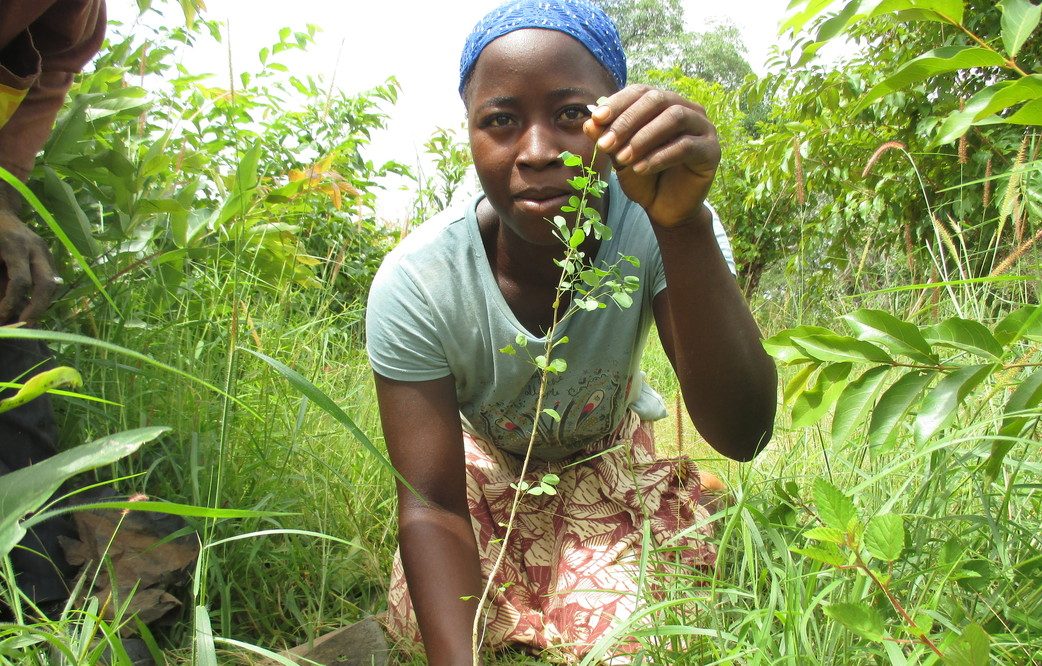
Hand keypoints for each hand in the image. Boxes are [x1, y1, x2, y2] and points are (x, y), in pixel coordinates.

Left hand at [0, 208, 57, 323]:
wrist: (1, 211)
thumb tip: (1, 310)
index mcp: (15, 246)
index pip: (20, 281)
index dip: (11, 302)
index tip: (2, 317)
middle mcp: (36, 248)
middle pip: (46, 284)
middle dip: (37, 308)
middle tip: (25, 325)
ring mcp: (46, 251)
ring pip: (53, 284)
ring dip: (42, 304)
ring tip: (29, 320)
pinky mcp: (49, 256)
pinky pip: (51, 280)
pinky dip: (43, 295)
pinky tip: (32, 305)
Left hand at [583, 85, 719, 227]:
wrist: (665, 208)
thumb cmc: (644, 177)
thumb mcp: (620, 156)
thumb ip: (608, 138)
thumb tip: (589, 122)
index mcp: (664, 104)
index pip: (641, 92)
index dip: (618, 102)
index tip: (597, 119)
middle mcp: (687, 109)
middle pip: (658, 100)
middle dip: (628, 121)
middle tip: (606, 143)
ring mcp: (703, 127)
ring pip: (675, 117)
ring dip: (644, 137)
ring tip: (623, 158)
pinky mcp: (712, 150)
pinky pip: (686, 145)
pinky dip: (659, 156)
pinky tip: (641, 169)